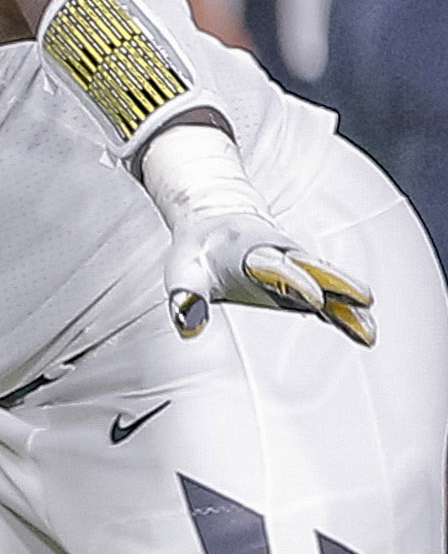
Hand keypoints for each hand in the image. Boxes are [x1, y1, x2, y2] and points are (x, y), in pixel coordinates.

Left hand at [142, 125, 373, 345]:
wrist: (216, 221)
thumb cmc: (198, 251)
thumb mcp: (183, 270)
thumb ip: (185, 296)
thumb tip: (186, 325)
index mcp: (250, 250)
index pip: (275, 267)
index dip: (295, 281)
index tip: (314, 298)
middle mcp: (280, 255)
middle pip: (314, 269)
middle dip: (339, 284)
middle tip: (364, 301)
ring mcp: (295, 268)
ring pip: (328, 282)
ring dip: (349, 303)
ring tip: (370, 329)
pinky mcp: (300, 282)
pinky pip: (326, 297)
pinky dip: (344, 312)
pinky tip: (364, 332)